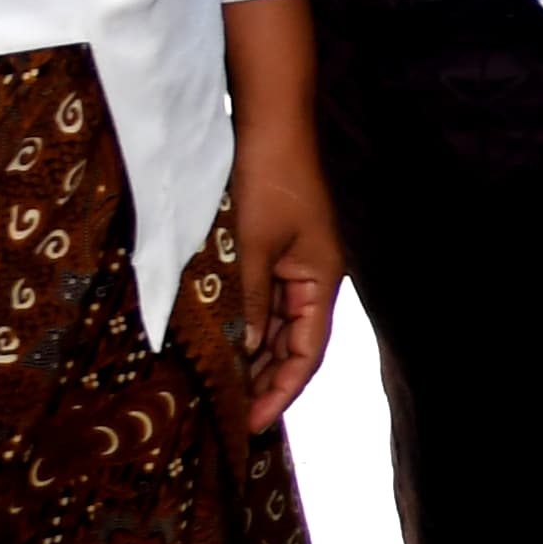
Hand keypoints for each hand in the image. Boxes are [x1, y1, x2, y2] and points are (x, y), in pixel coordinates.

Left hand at [224, 128, 340, 435]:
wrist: (271, 121)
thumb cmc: (268, 179)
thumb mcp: (252, 245)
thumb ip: (249, 302)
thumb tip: (245, 353)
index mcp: (320, 279)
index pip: (307, 353)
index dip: (282, 391)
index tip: (253, 422)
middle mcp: (313, 278)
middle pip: (295, 345)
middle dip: (266, 381)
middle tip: (229, 415)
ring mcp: (295, 264)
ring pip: (278, 326)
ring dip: (255, 356)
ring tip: (222, 390)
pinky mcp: (276, 251)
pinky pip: (265, 302)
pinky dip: (248, 326)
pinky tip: (223, 343)